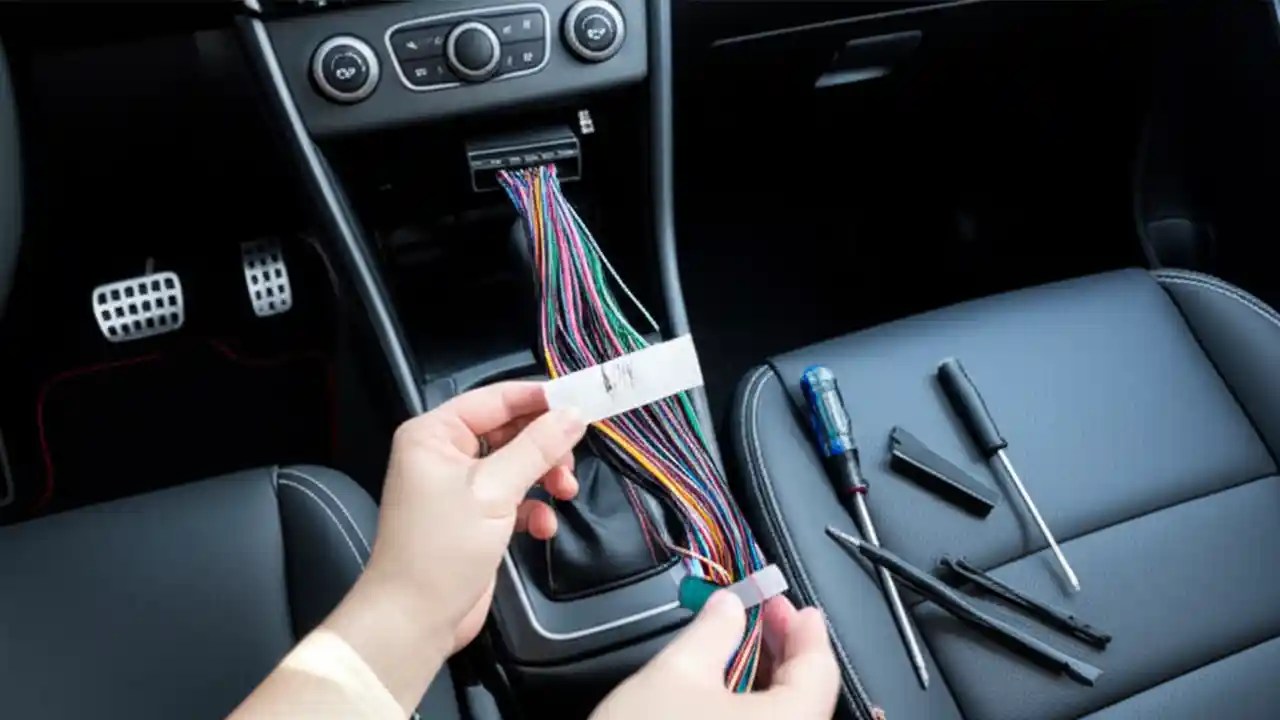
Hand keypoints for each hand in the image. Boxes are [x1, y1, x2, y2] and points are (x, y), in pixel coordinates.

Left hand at [366, 382, 586, 654]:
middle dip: (545, 446)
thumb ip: (536, 447)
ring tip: (564, 494)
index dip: (539, 400)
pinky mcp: (473, 518)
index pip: (495, 399)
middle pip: (509, 431)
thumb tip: (574, 413)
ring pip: (516, 465)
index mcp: (434, 433)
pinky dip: (532, 508)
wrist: (413, 620)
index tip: (584, 402)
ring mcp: (458, 487)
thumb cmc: (442, 548)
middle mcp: (443, 453)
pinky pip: (512, 498)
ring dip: (544, 477)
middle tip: (571, 463)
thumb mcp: (494, 490)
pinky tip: (542, 528)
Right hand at [592, 593, 839, 719]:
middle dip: (785, 653)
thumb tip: (729, 606)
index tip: (783, 601)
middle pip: (809, 699)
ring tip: (737, 652)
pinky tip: (728, 696)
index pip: (820, 670)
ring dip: (770, 685)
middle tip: (759, 618)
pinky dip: (755, 715)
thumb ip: (713, 631)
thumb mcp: (676, 673)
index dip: (803, 629)